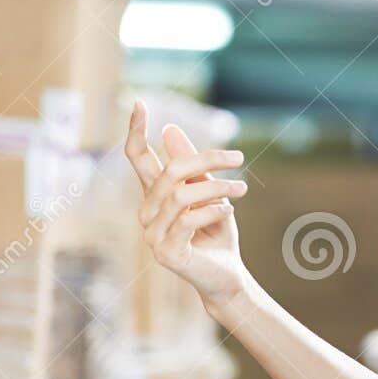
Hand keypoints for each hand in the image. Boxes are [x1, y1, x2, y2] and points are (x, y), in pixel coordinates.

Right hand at [124, 100, 249, 309]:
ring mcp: (152, 234)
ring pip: (182, 196)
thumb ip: (192, 167)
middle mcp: (146, 212)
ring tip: (242, 189)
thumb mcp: (209, 194)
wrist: (227, 275)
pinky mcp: (165, 252)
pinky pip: (188, 220)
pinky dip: (212, 211)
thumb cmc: (217, 234)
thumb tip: (169, 130)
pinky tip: (227, 211)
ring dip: (217, 188)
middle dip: (207, 160)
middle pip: (170, 172)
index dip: (136, 130)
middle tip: (239, 157)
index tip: (140, 102)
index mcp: (154, 196)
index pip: (137, 158)